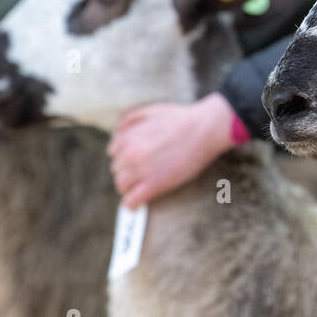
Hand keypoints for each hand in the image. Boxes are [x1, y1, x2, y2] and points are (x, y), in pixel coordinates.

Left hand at [107, 92, 239, 208]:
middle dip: (126, 172)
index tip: (132, 161)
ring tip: (139, 188)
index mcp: (128, 137)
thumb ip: (130, 121)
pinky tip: (136, 204)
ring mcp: (141, 171)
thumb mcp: (150, 111)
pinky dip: (132, 204)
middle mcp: (130, 154)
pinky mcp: (154, 185)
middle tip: (140, 174)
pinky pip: (132, 200)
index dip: (123, 157)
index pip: (113, 154)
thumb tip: (117, 133)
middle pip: (117, 170)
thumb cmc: (181, 119)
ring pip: (121, 186)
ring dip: (129, 188)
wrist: (203, 129)